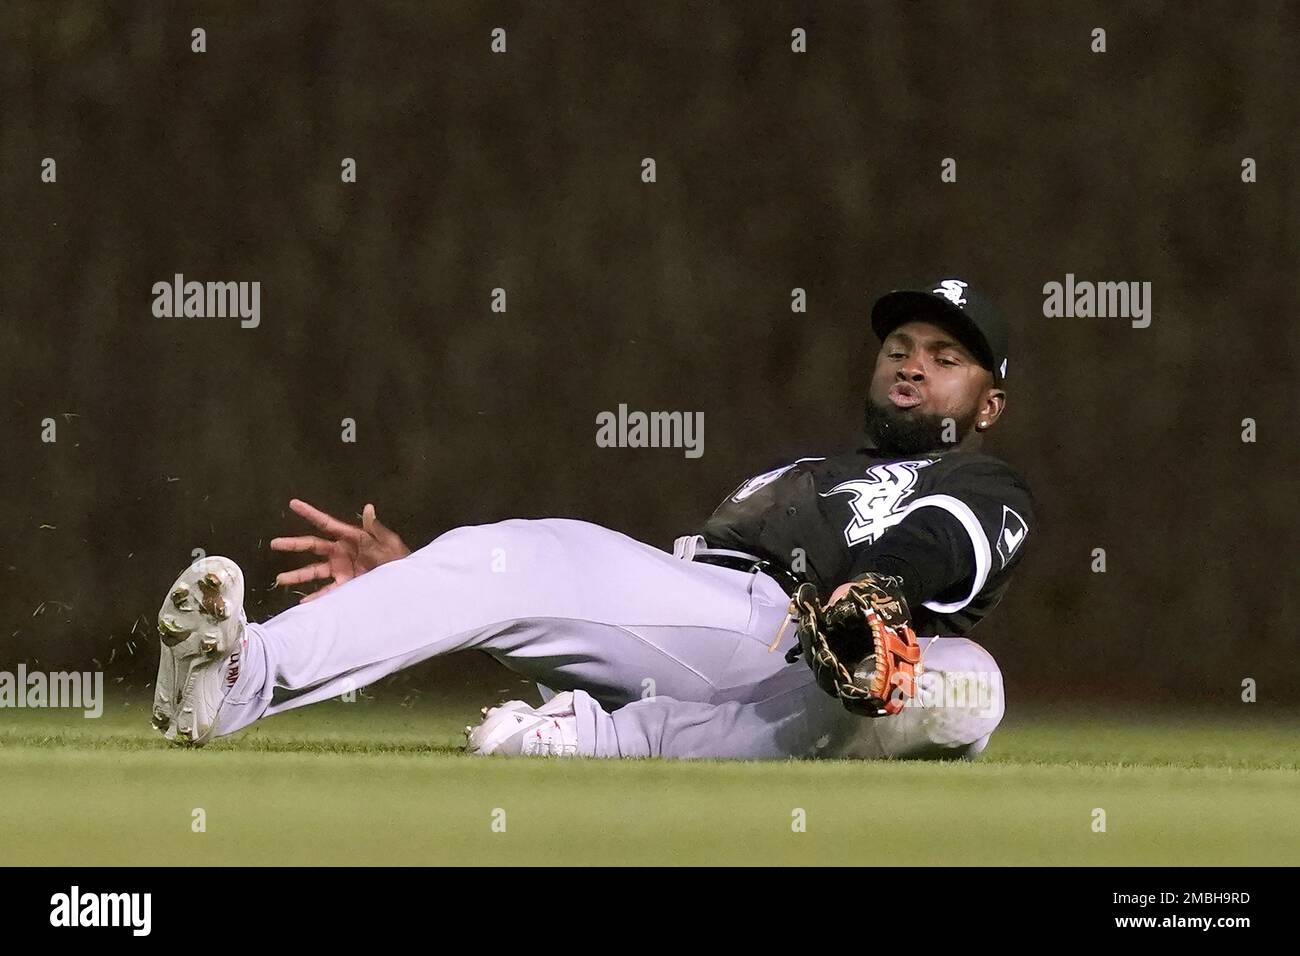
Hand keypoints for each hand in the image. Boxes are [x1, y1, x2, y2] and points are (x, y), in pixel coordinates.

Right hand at [270, 499, 410, 602]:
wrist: (405, 582)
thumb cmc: (398, 558)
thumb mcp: (389, 543)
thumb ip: (376, 528)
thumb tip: (368, 507)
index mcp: (350, 537)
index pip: (326, 523)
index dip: (310, 513)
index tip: (293, 503)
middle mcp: (340, 552)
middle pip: (312, 546)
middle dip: (293, 545)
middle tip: (274, 543)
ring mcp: (340, 569)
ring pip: (313, 570)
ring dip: (297, 575)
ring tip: (280, 579)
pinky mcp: (344, 585)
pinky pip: (326, 591)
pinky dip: (315, 597)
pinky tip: (303, 604)